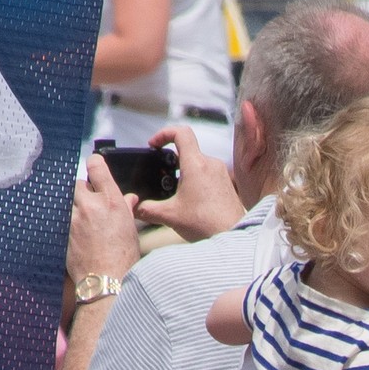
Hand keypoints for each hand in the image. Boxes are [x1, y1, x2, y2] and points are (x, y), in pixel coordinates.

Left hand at [67, 154, 140, 280]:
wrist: (106, 282)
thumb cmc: (123, 260)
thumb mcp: (131, 230)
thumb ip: (126, 209)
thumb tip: (129, 198)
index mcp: (112, 201)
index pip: (96, 166)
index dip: (95, 164)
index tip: (96, 168)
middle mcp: (91, 206)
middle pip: (79, 183)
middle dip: (85, 191)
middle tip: (93, 205)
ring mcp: (74, 218)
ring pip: (69, 201)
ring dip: (76, 207)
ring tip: (87, 222)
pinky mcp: (63, 231)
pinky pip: (64, 218)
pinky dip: (71, 223)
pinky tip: (81, 235)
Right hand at [134, 125, 244, 240]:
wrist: (234, 237)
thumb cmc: (206, 224)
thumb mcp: (170, 216)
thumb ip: (147, 210)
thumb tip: (134, 207)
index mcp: (196, 164)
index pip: (180, 132)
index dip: (163, 134)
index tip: (154, 146)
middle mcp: (211, 164)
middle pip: (187, 150)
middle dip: (171, 162)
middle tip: (162, 177)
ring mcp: (221, 174)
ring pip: (198, 165)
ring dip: (184, 175)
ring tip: (177, 195)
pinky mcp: (227, 185)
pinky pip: (208, 176)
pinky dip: (196, 183)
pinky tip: (192, 203)